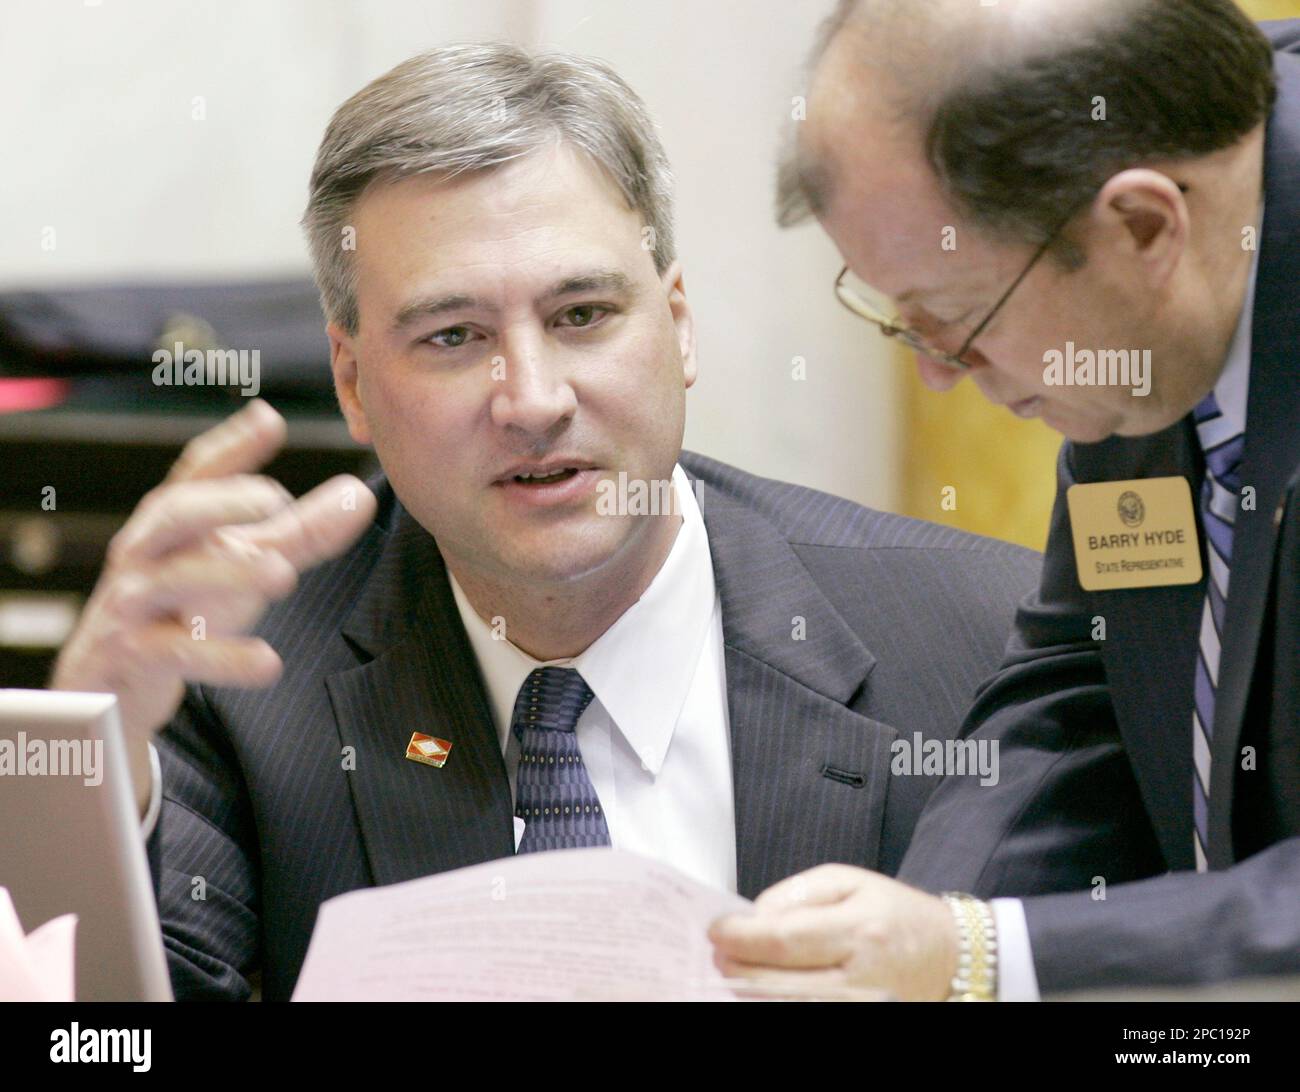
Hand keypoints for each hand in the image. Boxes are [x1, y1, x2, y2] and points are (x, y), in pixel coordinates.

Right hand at [50, 399, 376, 805]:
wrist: (109, 686)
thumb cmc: (180, 608)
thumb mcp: (241, 565)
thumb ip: (298, 532)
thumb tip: (359, 495)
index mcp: (173, 524)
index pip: (197, 473)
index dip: (231, 446)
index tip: (269, 419)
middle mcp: (146, 554)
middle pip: (171, 513)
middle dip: (218, 501)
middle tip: (274, 498)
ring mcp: (131, 603)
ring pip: (170, 579)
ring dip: (227, 572)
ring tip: (282, 573)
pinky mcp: (130, 655)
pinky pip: (172, 653)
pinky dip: (221, 656)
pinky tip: (268, 663)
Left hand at [707, 864, 960, 1000]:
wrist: (948, 956)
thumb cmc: (896, 914)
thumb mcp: (848, 881)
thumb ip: (795, 895)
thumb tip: (755, 917)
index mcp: (859, 930)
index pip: (782, 939)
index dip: (740, 936)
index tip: (716, 929)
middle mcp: (861, 977)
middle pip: (777, 981)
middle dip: (737, 966)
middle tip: (716, 951)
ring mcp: (861, 1008)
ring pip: (786, 1005)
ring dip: (749, 989)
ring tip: (733, 969)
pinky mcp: (859, 1019)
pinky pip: (804, 1014)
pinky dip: (775, 1002)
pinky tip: (761, 988)